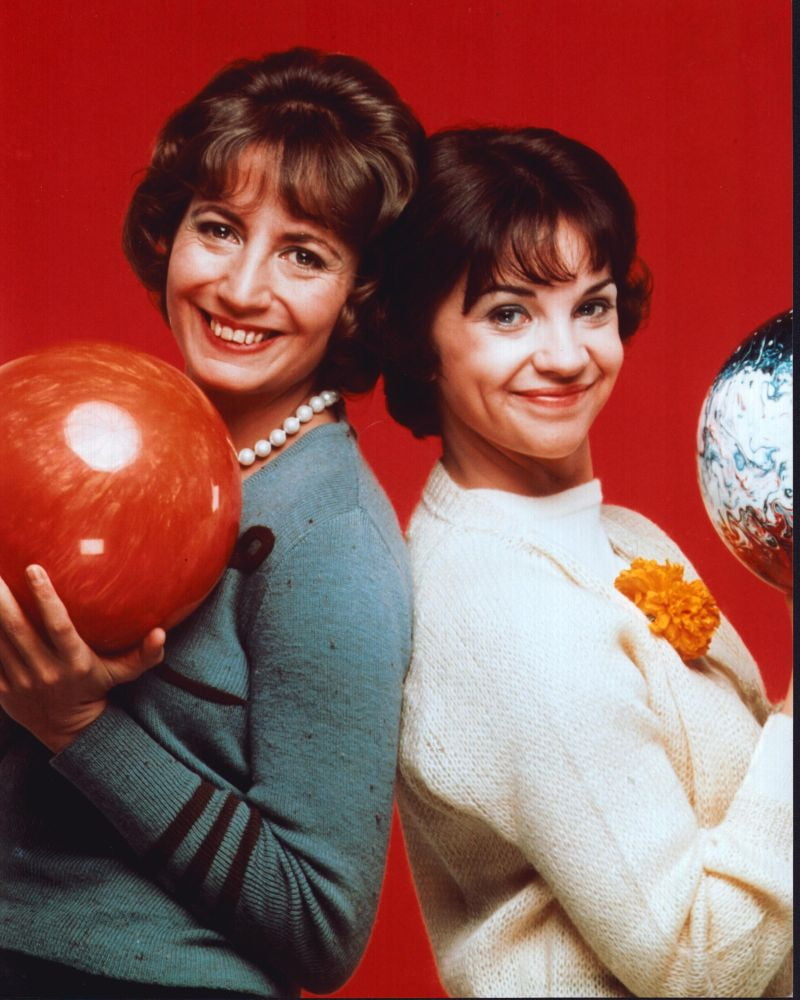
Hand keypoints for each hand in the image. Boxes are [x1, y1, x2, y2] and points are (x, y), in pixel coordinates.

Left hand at [0, 566, 164, 751]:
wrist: (68, 732)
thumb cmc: (96, 689)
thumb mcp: (123, 673)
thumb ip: (145, 654)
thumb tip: (161, 633)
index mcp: (75, 663)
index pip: (58, 625)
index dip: (45, 597)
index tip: (34, 568)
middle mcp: (46, 672)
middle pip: (18, 629)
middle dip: (3, 598)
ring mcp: (20, 682)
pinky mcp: (2, 691)